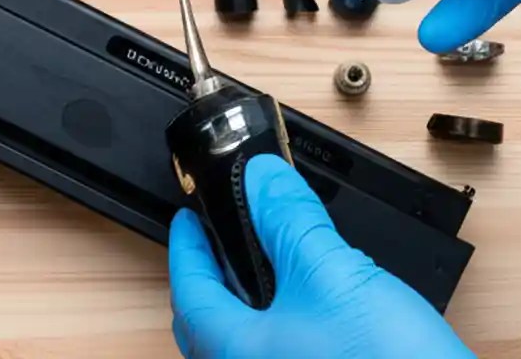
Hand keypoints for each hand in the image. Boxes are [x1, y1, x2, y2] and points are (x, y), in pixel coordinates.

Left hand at [168, 155, 472, 358]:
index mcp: (236, 352)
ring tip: (264, 264)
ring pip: (245, 344)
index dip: (186, 249)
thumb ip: (290, 220)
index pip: (190, 294)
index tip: (186, 221)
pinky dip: (280, 323)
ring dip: (246, 303)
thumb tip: (260, 179)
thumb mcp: (334, 273)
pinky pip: (281, 353)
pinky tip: (310, 306)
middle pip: (209, 326)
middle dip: (210, 279)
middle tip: (217, 241)